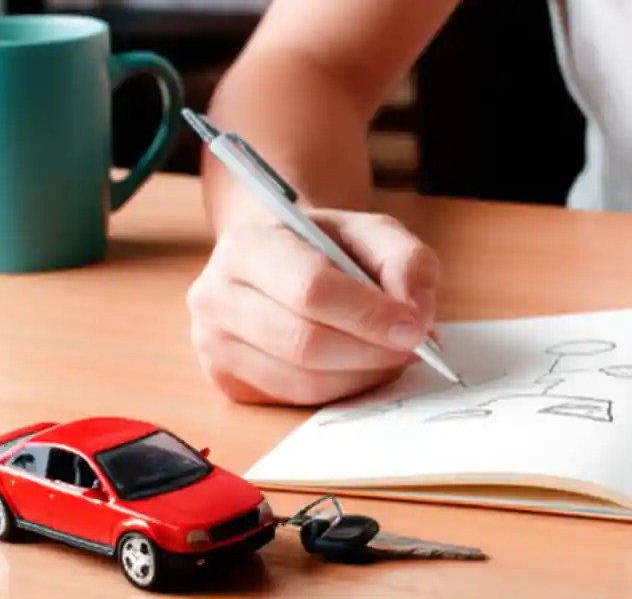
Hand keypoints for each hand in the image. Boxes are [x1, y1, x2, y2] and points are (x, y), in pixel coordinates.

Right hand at [187, 209, 438, 404]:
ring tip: (391, 356)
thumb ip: (405, 262)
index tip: (414, 328)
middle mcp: (217, 295)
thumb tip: (417, 317)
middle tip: (412, 348)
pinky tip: (359, 367)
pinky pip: (295, 399)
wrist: (279, 256)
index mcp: (250, 244)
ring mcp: (214, 343)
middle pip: (305, 343)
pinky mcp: (226, 380)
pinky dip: (341, 389)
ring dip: (362, 376)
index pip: (311, 290)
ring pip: (302, 381)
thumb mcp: (373, 232)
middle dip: (371, 352)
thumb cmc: (326, 245)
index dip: (369, 315)